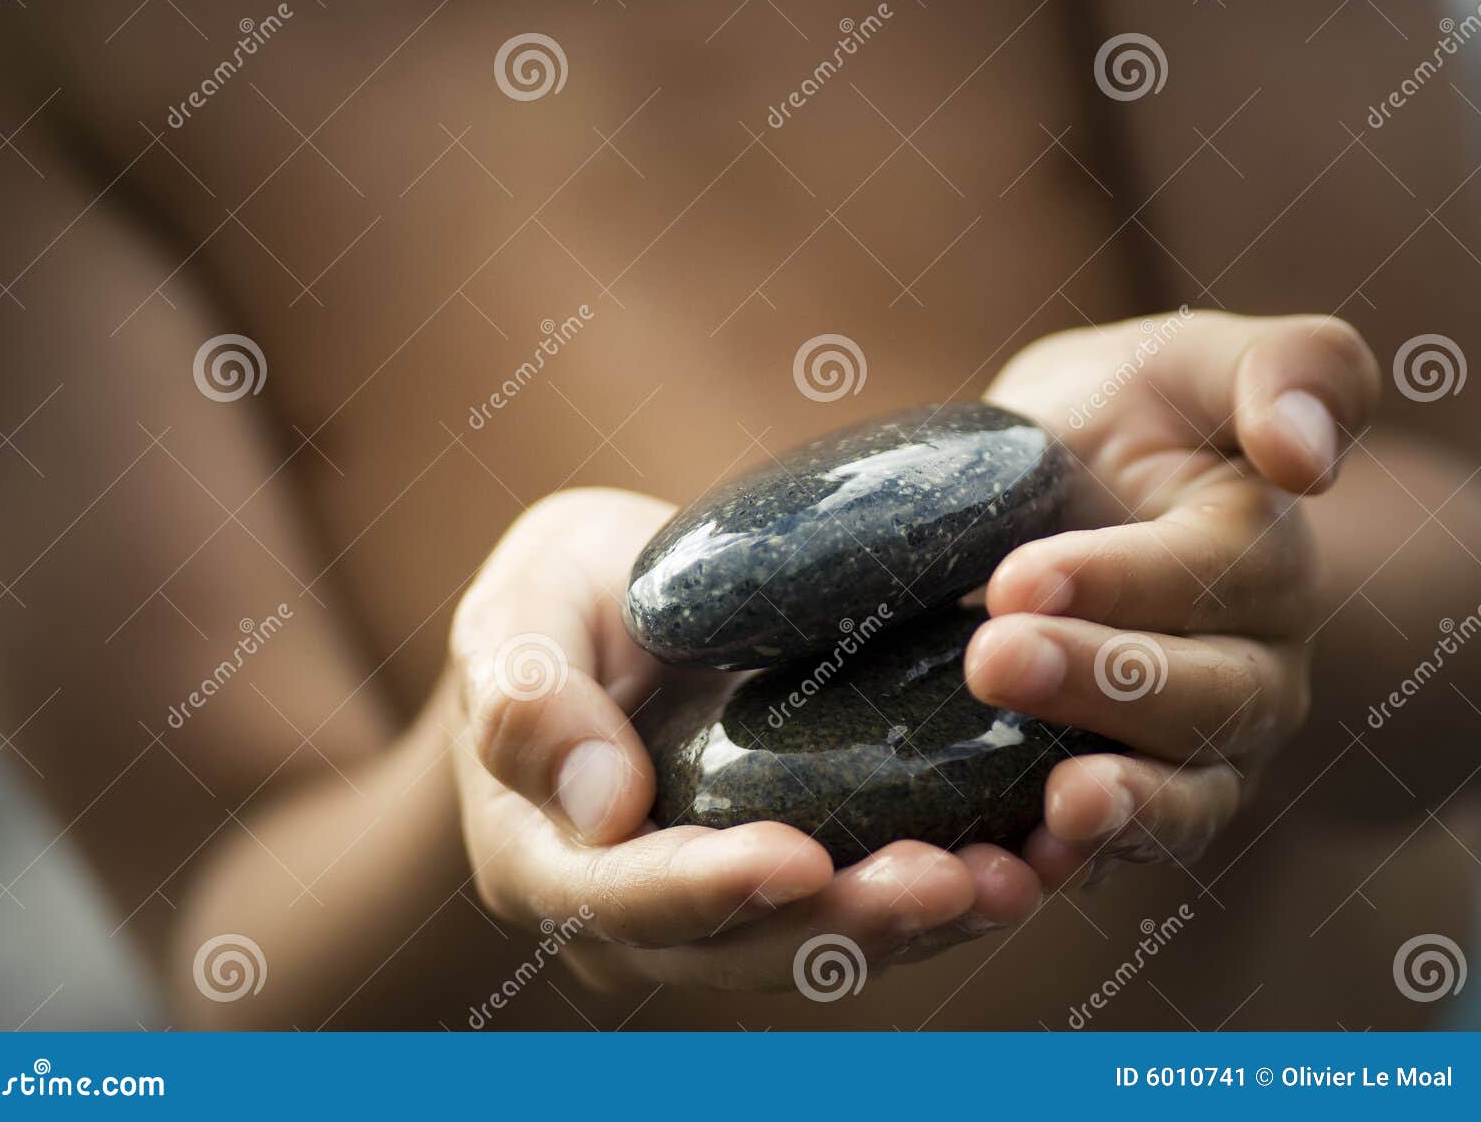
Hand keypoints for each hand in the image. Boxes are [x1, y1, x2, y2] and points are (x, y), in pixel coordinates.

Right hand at [448, 490, 1042, 992]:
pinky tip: (1028, 851)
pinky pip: (869, 903)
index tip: (795, 859)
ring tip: (1014, 876)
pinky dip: (948, 890)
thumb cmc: (557, 601)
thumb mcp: (519, 611)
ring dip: (921, 923)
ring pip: (822, 945)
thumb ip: (528, 696)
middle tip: (952, 879)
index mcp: (548, 856)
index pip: (621, 896)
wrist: (619, 609)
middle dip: (851, 922)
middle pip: (743, 945)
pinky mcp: (798, 879)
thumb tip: (601, 810)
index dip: (706, 888)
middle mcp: (638, 913)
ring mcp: (723, 908)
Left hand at [972, 311, 1379, 886]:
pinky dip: (1070, 868)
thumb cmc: (1115, 423)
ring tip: (1056, 809)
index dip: (1122, 583)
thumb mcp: (1181, 365)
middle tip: (992, 658)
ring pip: (1185, 795)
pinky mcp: (1124, 805)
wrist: (1040, 500)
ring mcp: (1192, 751)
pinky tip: (1014, 870)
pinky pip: (1117, 854)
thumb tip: (1307, 454)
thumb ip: (1280, 369)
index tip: (1017, 580)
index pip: (1213, 577)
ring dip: (1122, 806)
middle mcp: (1246, 668)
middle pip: (1205, 697)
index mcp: (1258, 559)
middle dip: (1101, 683)